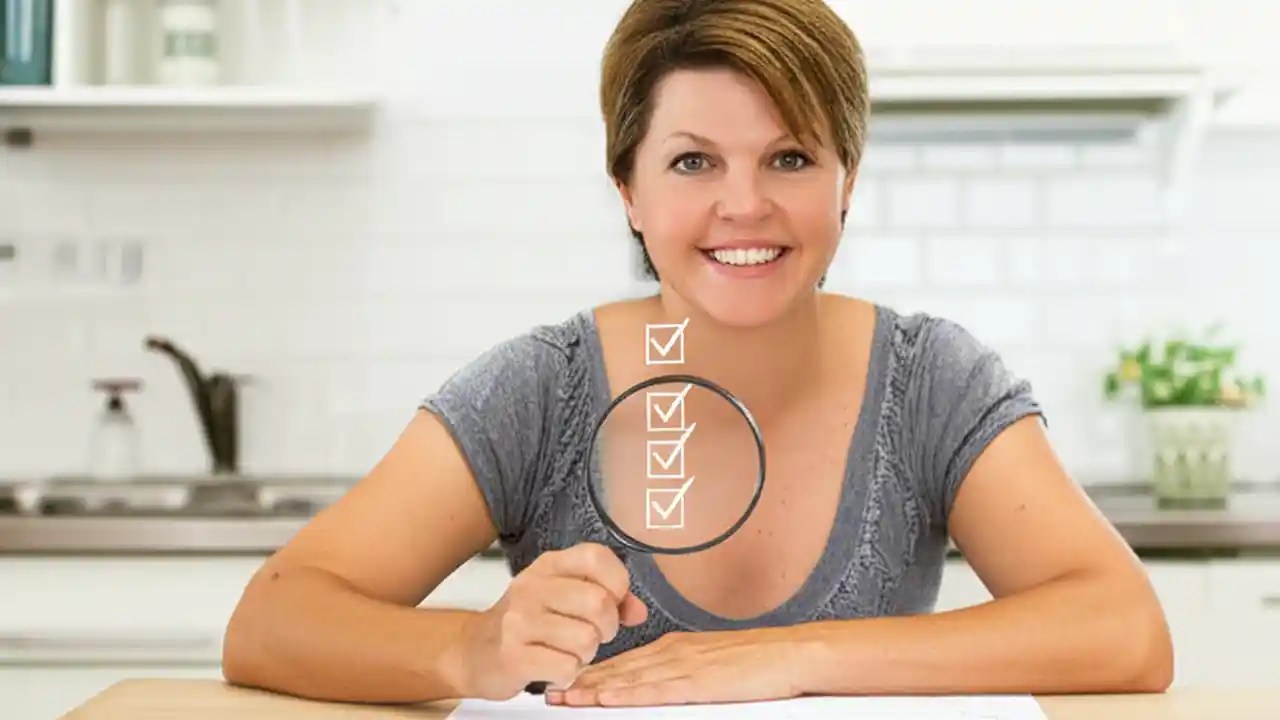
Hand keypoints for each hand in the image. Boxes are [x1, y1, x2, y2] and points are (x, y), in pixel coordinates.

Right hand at [453, 543, 648, 699]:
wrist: (474, 650)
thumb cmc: (526, 622)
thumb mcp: (563, 597)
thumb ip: (607, 598)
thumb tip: (638, 611)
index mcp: (548, 565)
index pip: (597, 557)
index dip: (618, 583)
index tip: (614, 600)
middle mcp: (532, 587)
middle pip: (599, 603)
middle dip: (607, 628)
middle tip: (594, 634)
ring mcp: (520, 621)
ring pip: (586, 639)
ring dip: (586, 654)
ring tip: (568, 652)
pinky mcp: (513, 656)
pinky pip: (567, 668)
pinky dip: (568, 674)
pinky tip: (554, 668)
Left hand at [548, 627, 807, 706]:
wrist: (791, 653)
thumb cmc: (759, 661)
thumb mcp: (713, 663)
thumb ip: (684, 672)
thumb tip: (664, 685)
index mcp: (675, 648)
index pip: (625, 663)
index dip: (594, 673)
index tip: (568, 682)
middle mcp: (673, 653)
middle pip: (618, 670)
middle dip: (583, 682)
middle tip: (550, 691)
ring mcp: (684, 667)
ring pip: (628, 679)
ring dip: (594, 689)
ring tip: (564, 697)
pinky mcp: (698, 683)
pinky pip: (655, 689)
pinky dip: (627, 693)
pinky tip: (606, 697)